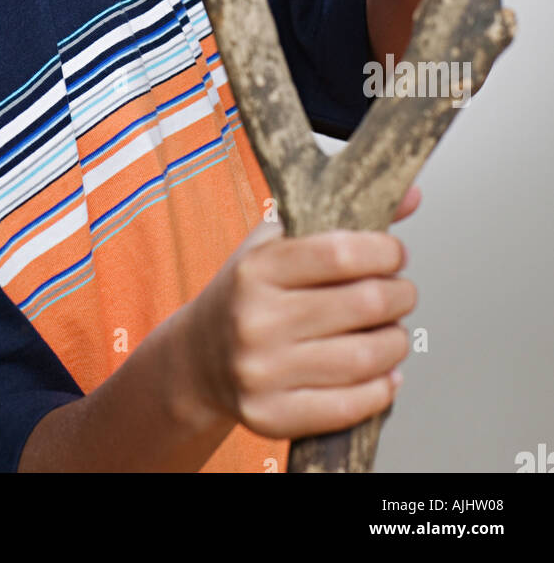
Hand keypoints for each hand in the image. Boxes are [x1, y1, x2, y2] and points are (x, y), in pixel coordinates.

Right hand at [181, 182, 420, 441]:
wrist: (198, 357)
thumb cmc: (249, 292)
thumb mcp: (278, 241)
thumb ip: (342, 216)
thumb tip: (413, 195)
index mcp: (257, 268)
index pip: (341, 253)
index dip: (385, 252)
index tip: (395, 254)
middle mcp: (256, 320)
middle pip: (364, 305)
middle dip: (400, 295)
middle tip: (401, 293)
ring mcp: (262, 372)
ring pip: (365, 358)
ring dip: (396, 343)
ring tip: (392, 332)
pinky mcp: (271, 416)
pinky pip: (350, 406)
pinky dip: (382, 389)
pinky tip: (383, 373)